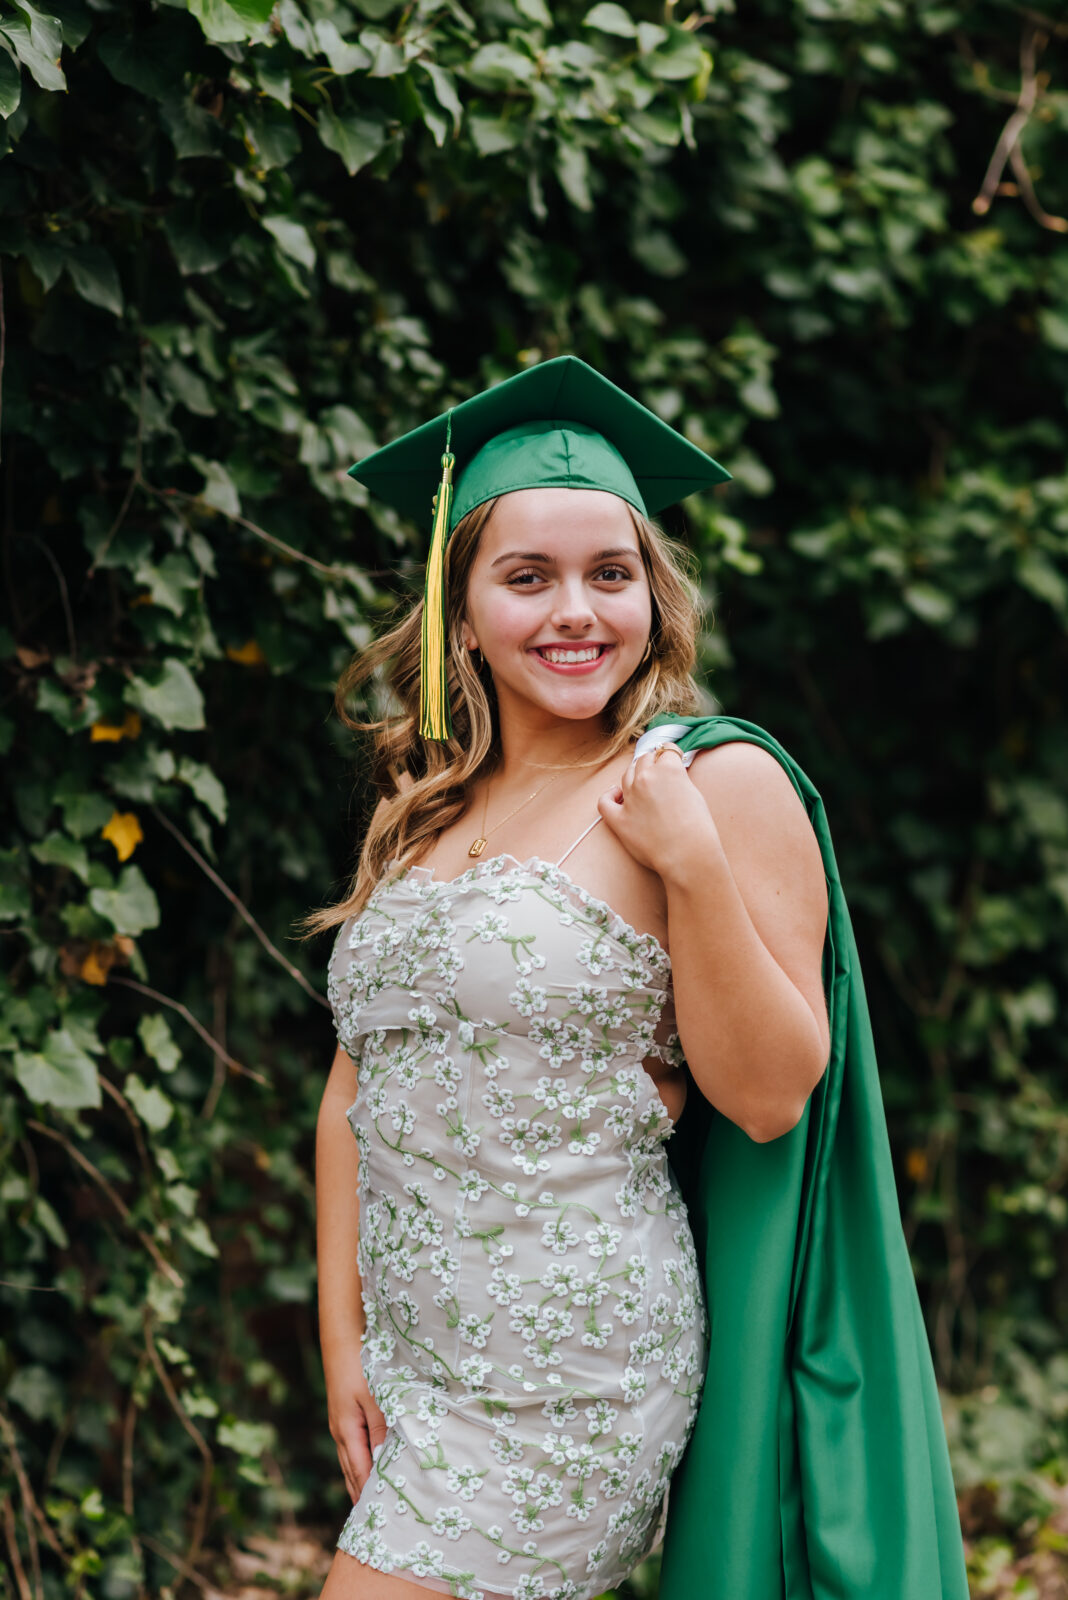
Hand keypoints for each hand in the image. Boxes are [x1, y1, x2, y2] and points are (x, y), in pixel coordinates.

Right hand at [325, 1346, 387, 1503]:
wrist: (341, 1340)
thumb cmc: (360, 1367)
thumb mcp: (373, 1398)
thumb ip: (381, 1428)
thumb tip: (385, 1460)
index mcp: (347, 1431)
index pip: (360, 1472)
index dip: (369, 1494)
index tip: (380, 1515)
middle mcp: (340, 1433)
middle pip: (351, 1472)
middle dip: (362, 1495)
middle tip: (375, 1520)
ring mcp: (339, 1425)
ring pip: (349, 1461)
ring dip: (359, 1481)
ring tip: (369, 1504)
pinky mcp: (343, 1416)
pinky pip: (351, 1448)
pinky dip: (359, 1464)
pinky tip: (366, 1467)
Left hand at [597, 746, 720, 878]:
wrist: (689, 855)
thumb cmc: (698, 828)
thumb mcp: (695, 793)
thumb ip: (679, 779)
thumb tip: (670, 776)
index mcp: (667, 769)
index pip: (665, 749)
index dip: (669, 756)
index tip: (671, 760)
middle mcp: (646, 778)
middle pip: (644, 760)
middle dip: (651, 764)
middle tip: (658, 775)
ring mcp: (630, 798)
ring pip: (626, 775)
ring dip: (634, 778)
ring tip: (642, 787)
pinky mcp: (619, 819)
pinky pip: (605, 801)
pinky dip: (610, 796)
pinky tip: (617, 796)